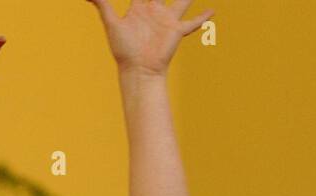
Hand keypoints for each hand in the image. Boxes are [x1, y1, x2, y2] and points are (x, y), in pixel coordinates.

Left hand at [85, 0, 212, 76]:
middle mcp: (155, 10)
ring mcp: (167, 20)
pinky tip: (212, 11)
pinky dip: (203, 18)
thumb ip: (102, 5)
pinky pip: (193, 23)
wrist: (137, 70)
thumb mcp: (112, 24)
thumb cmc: (123, 49)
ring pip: (182, 1)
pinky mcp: (177, 30)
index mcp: (139, 7)